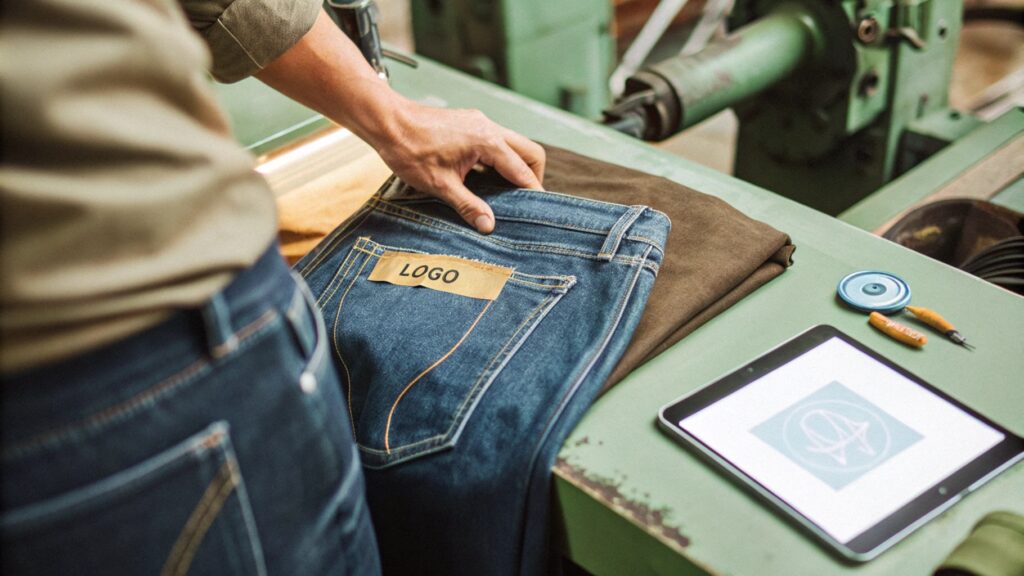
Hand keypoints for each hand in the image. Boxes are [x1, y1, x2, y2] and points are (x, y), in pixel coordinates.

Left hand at [255, 10, 544, 232]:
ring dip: (516, 167)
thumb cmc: (410, 150)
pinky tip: (486, 177)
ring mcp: (480, 123)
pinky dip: (501, 159)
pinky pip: (498, 141)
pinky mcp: (470, 123)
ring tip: (506, 194)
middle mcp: (489, 128)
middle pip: (530, 152)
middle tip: (525, 202)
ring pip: (515, 145)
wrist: (387, 122)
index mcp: (487, 142)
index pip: (523, 171)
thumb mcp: (440, 185)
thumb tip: (489, 225)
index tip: (538, 212)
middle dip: (533, 177)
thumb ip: (469, 205)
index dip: (532, 193)